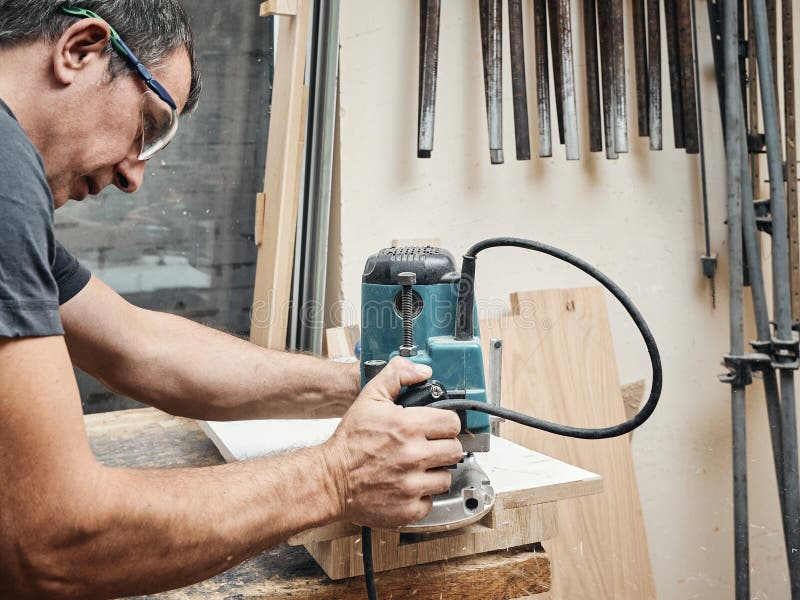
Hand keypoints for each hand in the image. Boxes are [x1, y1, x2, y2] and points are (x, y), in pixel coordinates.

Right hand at [321, 357, 462, 527]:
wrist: (330, 479)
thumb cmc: (350, 441)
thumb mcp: (369, 398)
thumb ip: (396, 377)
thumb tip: (422, 371)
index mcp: (408, 426)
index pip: (452, 423)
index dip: (446, 424)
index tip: (438, 428)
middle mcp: (413, 456)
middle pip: (455, 450)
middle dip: (443, 447)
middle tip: (428, 447)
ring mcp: (412, 485)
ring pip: (446, 478)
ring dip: (435, 472)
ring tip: (417, 468)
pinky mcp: (408, 509)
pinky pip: (431, 502)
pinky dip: (422, 496)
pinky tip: (408, 486)